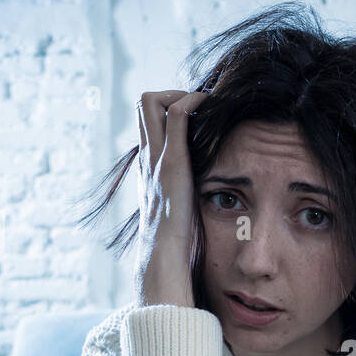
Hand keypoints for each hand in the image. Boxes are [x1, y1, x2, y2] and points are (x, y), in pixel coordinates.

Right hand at [133, 89, 208, 307]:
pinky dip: (192, 101)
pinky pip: (175, 115)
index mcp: (149, 170)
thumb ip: (186, 199)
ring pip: (151, 101)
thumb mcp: (180, 213)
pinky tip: (212, 108)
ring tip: (205, 107)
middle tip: (199, 107)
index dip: (167, 109)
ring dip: (179, 94)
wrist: (163, 261)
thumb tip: (208, 200)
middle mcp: (147, 159)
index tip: (196, 118)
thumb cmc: (176, 245)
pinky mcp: (171, 163)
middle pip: (143, 105)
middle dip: (171, 94)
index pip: (147, 123)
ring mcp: (156, 159)